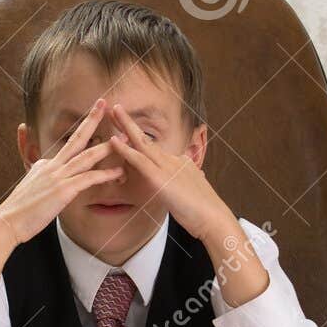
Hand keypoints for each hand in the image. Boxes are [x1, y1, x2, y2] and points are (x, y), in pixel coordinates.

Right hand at [0, 98, 124, 276]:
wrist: (7, 222)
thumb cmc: (19, 211)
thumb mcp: (28, 187)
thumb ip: (37, 177)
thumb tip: (43, 172)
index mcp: (44, 164)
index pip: (68, 148)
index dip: (84, 136)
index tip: (96, 124)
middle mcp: (52, 166)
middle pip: (76, 138)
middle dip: (91, 119)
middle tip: (103, 103)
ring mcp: (57, 177)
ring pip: (87, 156)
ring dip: (107, 146)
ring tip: (124, 137)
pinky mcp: (63, 191)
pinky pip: (89, 178)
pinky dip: (105, 174)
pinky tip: (119, 172)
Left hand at [104, 103, 229, 245]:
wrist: (213, 218)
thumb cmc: (203, 211)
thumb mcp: (194, 191)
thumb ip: (188, 180)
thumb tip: (192, 173)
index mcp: (180, 164)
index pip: (155, 150)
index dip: (140, 139)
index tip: (129, 129)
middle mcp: (173, 161)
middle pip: (147, 139)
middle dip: (131, 123)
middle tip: (117, 108)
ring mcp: (167, 168)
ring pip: (143, 143)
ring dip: (127, 126)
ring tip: (114, 111)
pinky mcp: (161, 179)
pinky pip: (140, 161)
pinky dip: (125, 149)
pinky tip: (113, 141)